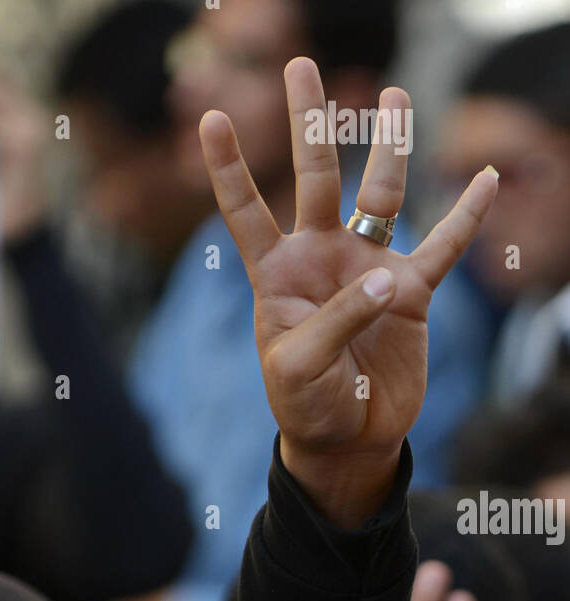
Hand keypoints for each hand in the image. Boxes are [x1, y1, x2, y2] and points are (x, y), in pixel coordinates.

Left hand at [199, 59, 497, 526]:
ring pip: (381, 194)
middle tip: (298, 67)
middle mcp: (322, 258)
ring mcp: (369, 269)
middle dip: (308, 124)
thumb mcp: (299, 369)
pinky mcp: (412, 293)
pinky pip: (443, 247)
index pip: (246, 212)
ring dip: (389, 146)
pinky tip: (484, 179)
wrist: (347, 438)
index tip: (211, 118)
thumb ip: (336, 320)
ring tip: (391, 95)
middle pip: (317, 177)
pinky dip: (465, 216)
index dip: (229, 168)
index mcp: (278, 275)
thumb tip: (385, 280)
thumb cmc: (306, 404)